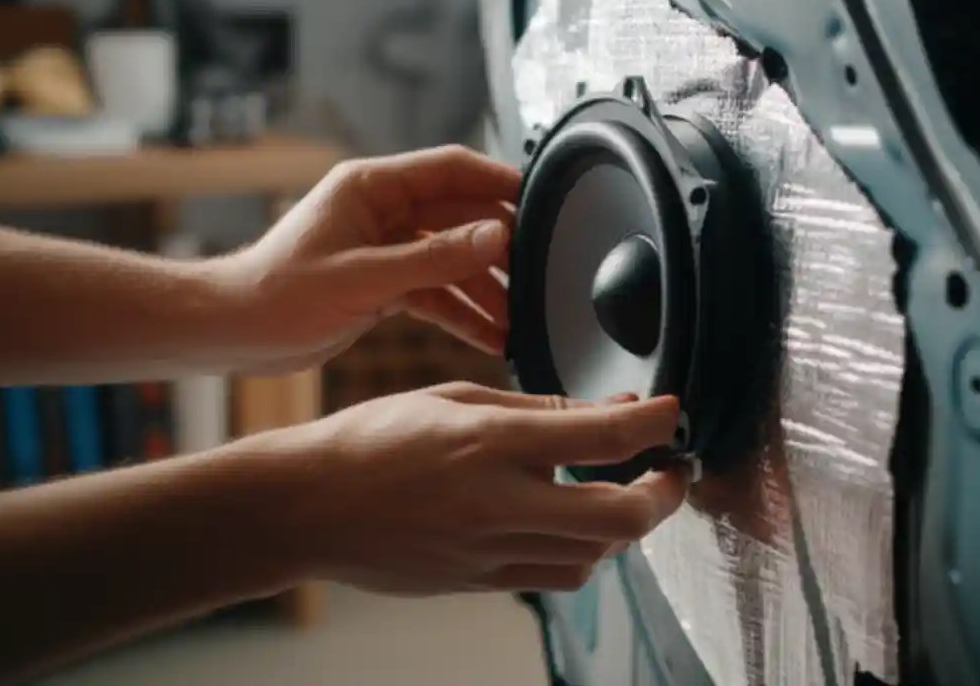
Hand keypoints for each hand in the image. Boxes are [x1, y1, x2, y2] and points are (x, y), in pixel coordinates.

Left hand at [217, 145, 518, 373]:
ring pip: (453, 261)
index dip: (498, 181)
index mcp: (372, 187)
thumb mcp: (362, 278)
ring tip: (518, 323)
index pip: (451, 169)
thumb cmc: (277, 295)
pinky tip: (490, 337)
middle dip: (500, 250)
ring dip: (485, 291)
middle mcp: (384, 211)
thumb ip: (434, 258)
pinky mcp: (385, 283)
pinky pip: (437, 292)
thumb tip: (496, 237)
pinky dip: (462, 314)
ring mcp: (387, 248)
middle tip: (537, 277)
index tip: (541, 200)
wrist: (234, 333)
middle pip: (461, 217)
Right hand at [292, 382, 688, 594]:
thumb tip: (601, 413)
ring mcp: (488, 551)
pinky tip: (575, 524)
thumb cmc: (370, 442)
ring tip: (622, 494)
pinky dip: (584, 552)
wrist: (306, 507)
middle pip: (619, 517)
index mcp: (488, 443)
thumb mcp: (452, 398)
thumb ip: (532, 409)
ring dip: (624, 526)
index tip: (672, 412)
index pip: (601, 439)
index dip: (655, 424)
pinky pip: (557, 577)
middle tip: (672, 471)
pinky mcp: (480, 581)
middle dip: (665, 494)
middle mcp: (497, 503)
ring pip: (594, 555)